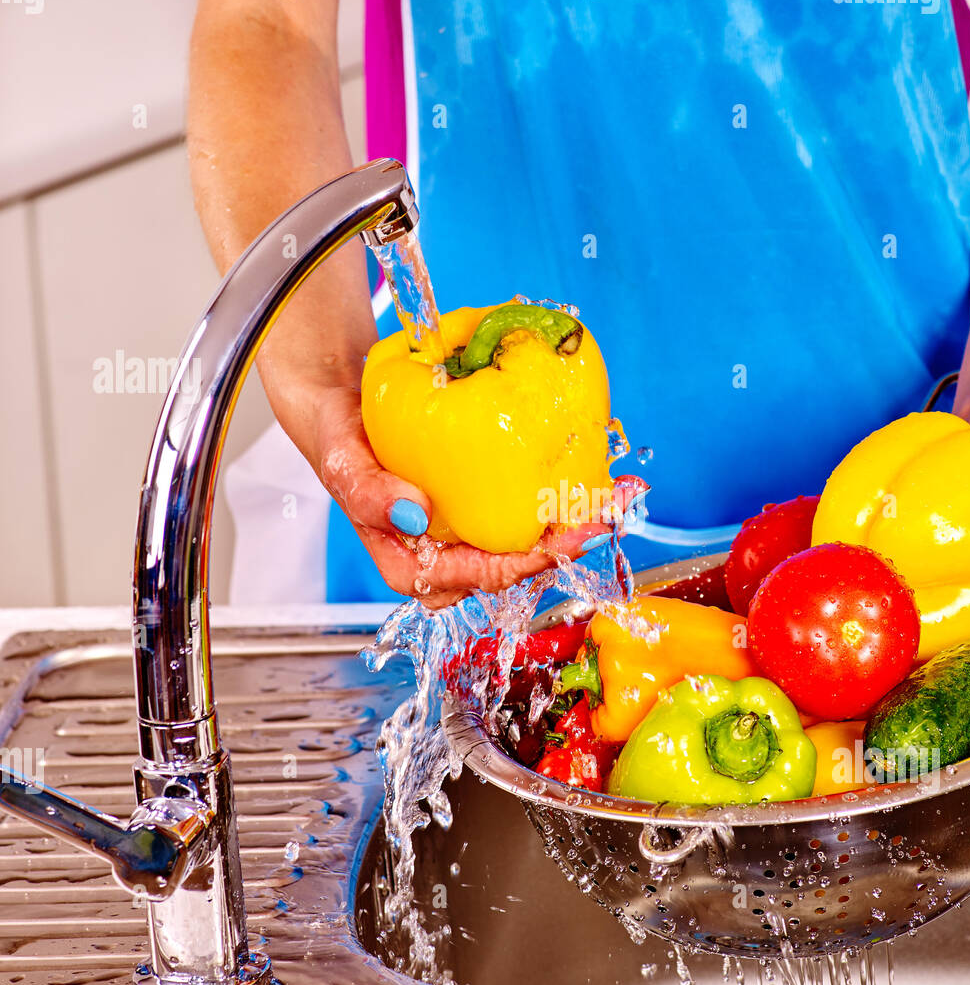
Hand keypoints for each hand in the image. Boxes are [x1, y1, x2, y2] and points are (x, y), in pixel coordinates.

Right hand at [311, 383, 638, 609]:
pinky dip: (557, 500)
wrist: (343, 408)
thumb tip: (413, 516)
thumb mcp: (342, 463)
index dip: (533, 562)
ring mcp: (465, 538)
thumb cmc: (339, 440)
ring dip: (572, 522)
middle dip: (568, 543)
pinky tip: (588, 479)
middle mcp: (445, 562)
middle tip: (611, 508)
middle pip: (518, 567)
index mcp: (413, 568)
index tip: (572, 536)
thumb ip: (368, 495)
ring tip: (615, 495)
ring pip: (527, 545)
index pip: (484, 576)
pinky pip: (523, 515)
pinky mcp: (479, 511)